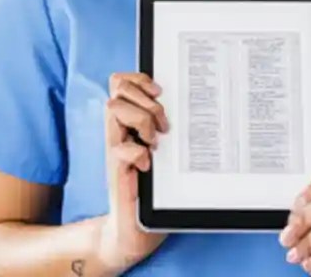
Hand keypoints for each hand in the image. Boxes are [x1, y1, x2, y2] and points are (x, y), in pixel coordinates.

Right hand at [97, 73, 168, 275]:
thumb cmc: (152, 192)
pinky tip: (148, 166)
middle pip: (117, 88)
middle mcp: (118, 133)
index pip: (122, 83)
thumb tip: (196, 106)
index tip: (160, 92)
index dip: (138, 79)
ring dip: (140, 120)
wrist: (133, 231)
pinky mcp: (117, 172)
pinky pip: (121, 148)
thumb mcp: (162, 155)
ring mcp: (115, 150)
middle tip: (163, 125)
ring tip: (155, 142)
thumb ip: (166, 132)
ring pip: (114, 108)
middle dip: (145, 99)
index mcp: (129, 125)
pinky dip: (138, 153)